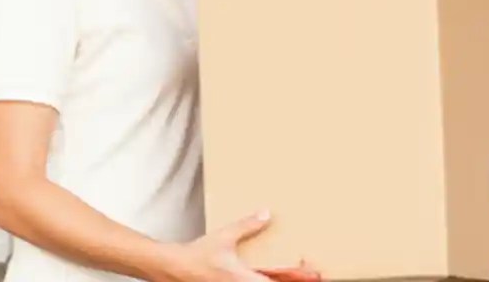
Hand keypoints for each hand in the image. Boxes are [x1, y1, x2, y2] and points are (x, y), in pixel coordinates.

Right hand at [163, 211, 320, 281]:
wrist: (173, 269)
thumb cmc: (196, 256)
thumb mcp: (224, 237)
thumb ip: (247, 225)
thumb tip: (266, 213)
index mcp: (243, 279)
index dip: (298, 276)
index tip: (313, 270)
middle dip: (296, 280)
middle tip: (315, 274)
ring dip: (284, 281)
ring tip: (301, 274)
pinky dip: (269, 279)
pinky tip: (275, 275)